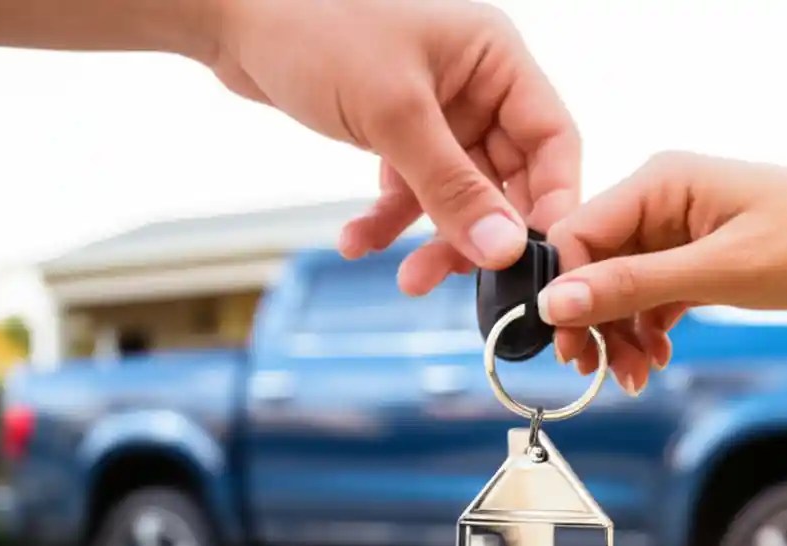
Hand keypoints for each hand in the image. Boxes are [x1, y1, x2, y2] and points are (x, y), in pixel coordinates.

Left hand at [209, 0, 579, 290]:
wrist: (233, 17)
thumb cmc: (314, 29)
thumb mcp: (394, 114)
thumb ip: (452, 188)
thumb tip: (503, 251)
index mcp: (496, 58)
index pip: (553, 141)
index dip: (552, 203)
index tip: (536, 261)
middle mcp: (475, 84)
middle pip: (507, 177)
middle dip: (482, 233)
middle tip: (459, 278)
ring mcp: (438, 109)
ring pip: (458, 193)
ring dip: (435, 237)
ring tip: (409, 279)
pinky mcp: (398, 130)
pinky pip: (411, 189)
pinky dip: (390, 219)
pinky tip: (360, 241)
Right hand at [542, 152, 786, 395]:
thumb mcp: (722, 270)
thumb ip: (634, 286)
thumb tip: (558, 301)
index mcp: (658, 184)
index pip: (577, 235)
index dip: (565, 294)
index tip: (570, 347)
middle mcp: (662, 201)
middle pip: (595, 266)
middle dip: (595, 322)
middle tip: (603, 373)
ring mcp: (682, 230)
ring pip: (623, 287)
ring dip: (622, 333)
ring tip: (638, 375)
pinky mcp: (703, 256)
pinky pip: (655, 295)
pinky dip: (651, 329)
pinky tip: (659, 358)